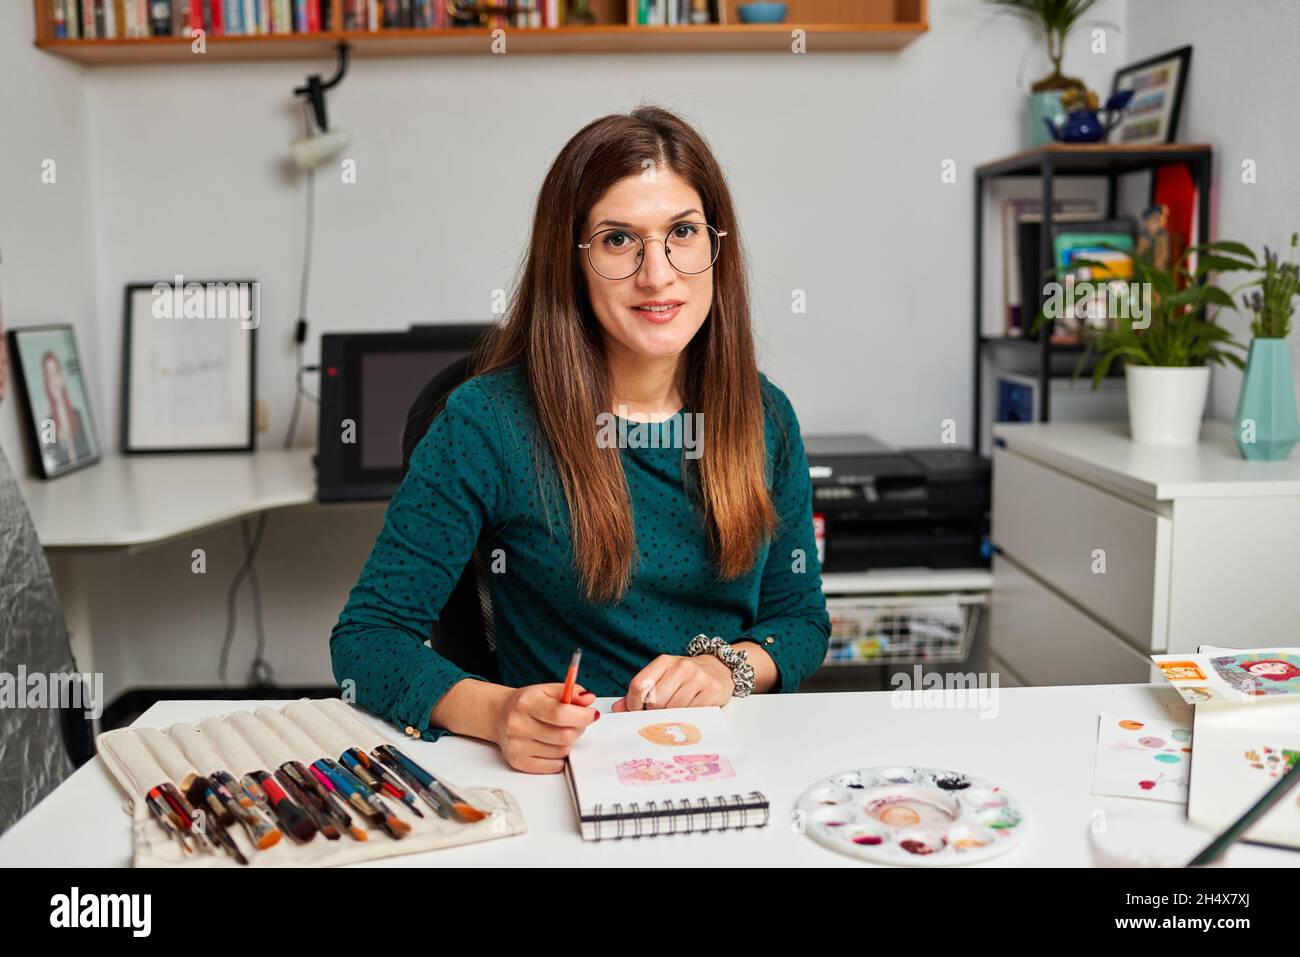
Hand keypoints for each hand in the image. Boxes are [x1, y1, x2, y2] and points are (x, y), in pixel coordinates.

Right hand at [492, 682, 599, 773]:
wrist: (500, 715)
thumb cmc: (526, 703)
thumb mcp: (547, 690)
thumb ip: (571, 691)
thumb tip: (588, 699)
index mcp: (526, 703)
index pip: (560, 713)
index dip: (582, 716)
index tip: (592, 714)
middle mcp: (518, 725)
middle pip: (565, 735)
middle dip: (578, 728)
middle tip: (575, 722)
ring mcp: (517, 746)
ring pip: (562, 751)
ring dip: (567, 742)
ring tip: (557, 731)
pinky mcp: (519, 762)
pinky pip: (554, 766)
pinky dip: (558, 756)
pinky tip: (550, 744)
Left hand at [610, 654, 732, 712]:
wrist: (718, 669)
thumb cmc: (684, 678)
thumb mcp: (661, 678)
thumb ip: (639, 693)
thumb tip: (617, 709)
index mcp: (664, 661)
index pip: (639, 685)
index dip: (633, 704)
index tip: (636, 712)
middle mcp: (681, 666)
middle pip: (656, 701)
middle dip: (654, 713)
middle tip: (659, 714)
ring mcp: (697, 677)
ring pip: (673, 709)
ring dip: (671, 716)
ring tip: (676, 712)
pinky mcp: (711, 690)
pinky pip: (691, 713)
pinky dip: (687, 717)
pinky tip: (689, 711)